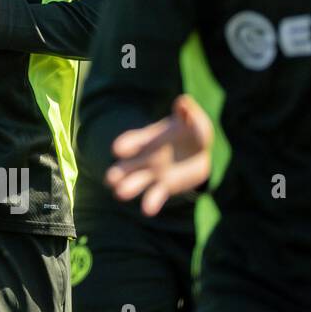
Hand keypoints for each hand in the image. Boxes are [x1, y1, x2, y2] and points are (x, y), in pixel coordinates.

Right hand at [105, 94, 212, 215]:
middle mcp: (144, 157)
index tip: (118, 149)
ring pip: (135, 182)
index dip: (125, 145)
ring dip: (127, 188)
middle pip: (125, 165)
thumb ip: (187, 113)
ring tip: (120, 193)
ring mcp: (152, 173)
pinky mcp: (163, 187)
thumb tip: (183, 101)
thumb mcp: (193, 121)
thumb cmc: (193, 132)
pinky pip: (154, 195)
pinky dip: (151, 202)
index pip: (132, 141)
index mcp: (147, 139)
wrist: (199, 153)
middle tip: (110, 179)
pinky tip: (148, 210)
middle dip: (117, 172)